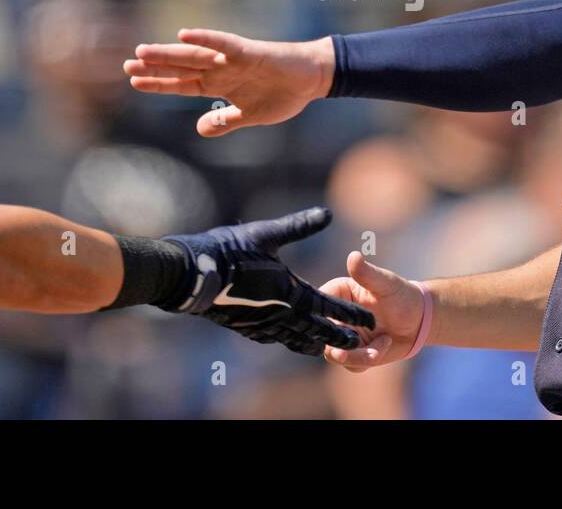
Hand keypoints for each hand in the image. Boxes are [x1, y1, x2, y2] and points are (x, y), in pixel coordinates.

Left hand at [124, 30, 333, 136]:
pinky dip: (205, 39)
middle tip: (126, 66)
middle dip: (155, 68)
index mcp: (220, 85)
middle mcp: (221, 70)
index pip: (182, 84)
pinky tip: (184, 36)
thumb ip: (225, 120)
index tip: (134, 82)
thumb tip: (200, 128)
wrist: (312, 80)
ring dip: (169, 54)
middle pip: (181, 68)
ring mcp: (233, 60)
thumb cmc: (284, 94)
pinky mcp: (249, 52)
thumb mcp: (250, 116)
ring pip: (195, 56)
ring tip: (142, 52)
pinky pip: (224, 44)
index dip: (159, 83)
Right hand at [164, 207, 374, 356]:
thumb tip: (328, 214)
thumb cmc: (228, 250)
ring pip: (293, 338)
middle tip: (359, 344)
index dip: (350, 313)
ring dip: (311, 341)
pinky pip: (271, 338)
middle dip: (337, 335)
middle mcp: (279, 313)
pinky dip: (284, 339)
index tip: (371, 320)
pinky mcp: (244, 327)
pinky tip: (283, 338)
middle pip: (316, 329)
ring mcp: (261, 324)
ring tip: (324, 348)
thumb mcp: (266, 234)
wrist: (190, 275)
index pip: (328, 306)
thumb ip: (299, 226)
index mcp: (290, 291)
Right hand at [319, 251, 429, 371]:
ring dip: (354, 356)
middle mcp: (337, 317)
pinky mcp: (355, 353)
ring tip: (374, 353)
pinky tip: (385, 343)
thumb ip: (367, 273)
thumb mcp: (386, 283)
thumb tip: (354, 256)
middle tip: (342, 353)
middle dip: (333, 345)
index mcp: (338, 294)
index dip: (317, 316)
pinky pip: (352, 364)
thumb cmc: (401, 294)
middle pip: (322, 334)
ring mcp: (345, 336)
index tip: (328, 325)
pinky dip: (367, 359)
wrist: (420, 319)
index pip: (318, 304)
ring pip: (335, 353)